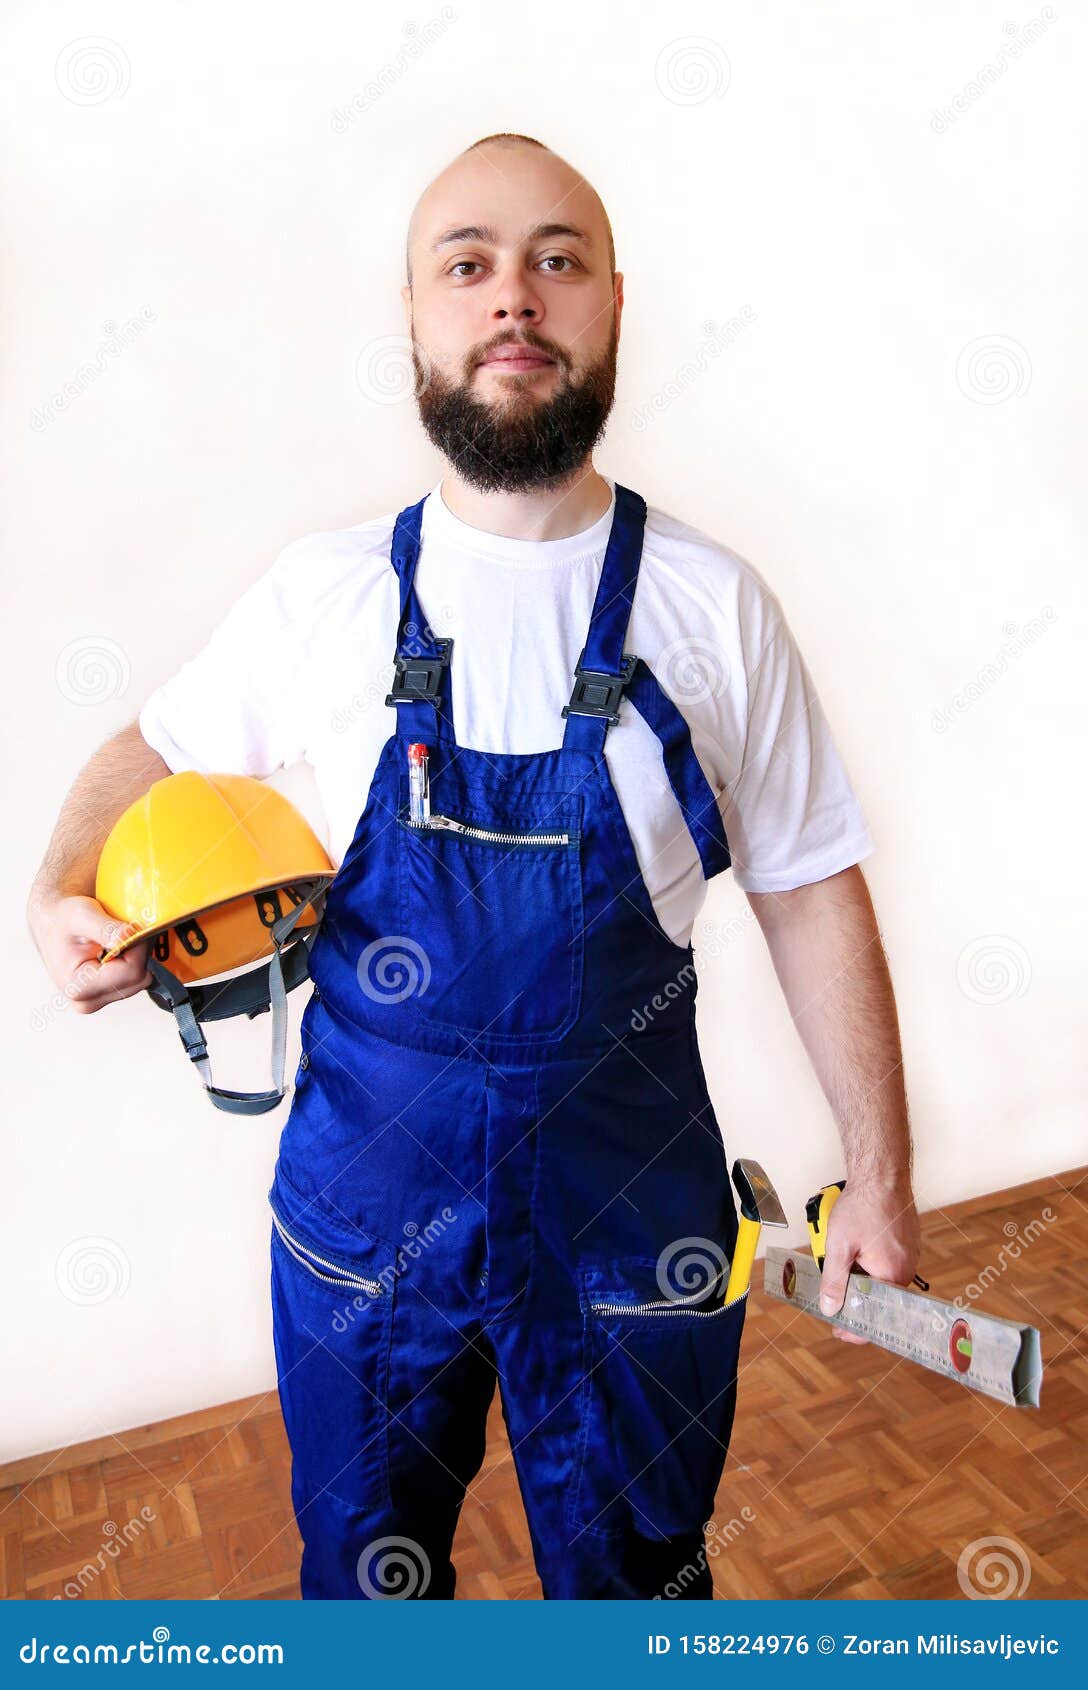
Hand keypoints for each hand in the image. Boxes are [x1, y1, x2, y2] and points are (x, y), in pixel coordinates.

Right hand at [28, 889, 151, 1013]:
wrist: (52, 924)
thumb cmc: (63, 919)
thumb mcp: (81, 914)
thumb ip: (107, 928)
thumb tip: (131, 937)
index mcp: (79, 986)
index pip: (132, 972)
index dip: (139, 945)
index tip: (131, 925)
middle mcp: (88, 1002)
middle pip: (139, 979)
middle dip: (139, 951)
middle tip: (123, 929)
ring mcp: (98, 1001)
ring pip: (141, 980)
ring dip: (137, 956)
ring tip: (116, 939)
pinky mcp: (105, 996)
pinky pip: (136, 980)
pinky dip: (134, 961)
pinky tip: (118, 949)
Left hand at [817, 1181, 921, 1344]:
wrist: (881, 1175)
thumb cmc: (863, 1206)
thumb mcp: (839, 1247)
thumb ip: (834, 1281)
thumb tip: (830, 1308)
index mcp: (892, 1276)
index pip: (877, 1316)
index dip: (856, 1327)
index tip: (838, 1330)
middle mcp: (906, 1270)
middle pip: (879, 1300)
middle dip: (856, 1302)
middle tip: (833, 1303)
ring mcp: (908, 1257)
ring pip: (882, 1281)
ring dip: (861, 1282)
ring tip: (840, 1275)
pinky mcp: (906, 1245)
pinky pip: (887, 1265)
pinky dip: (870, 1266)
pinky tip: (855, 1257)